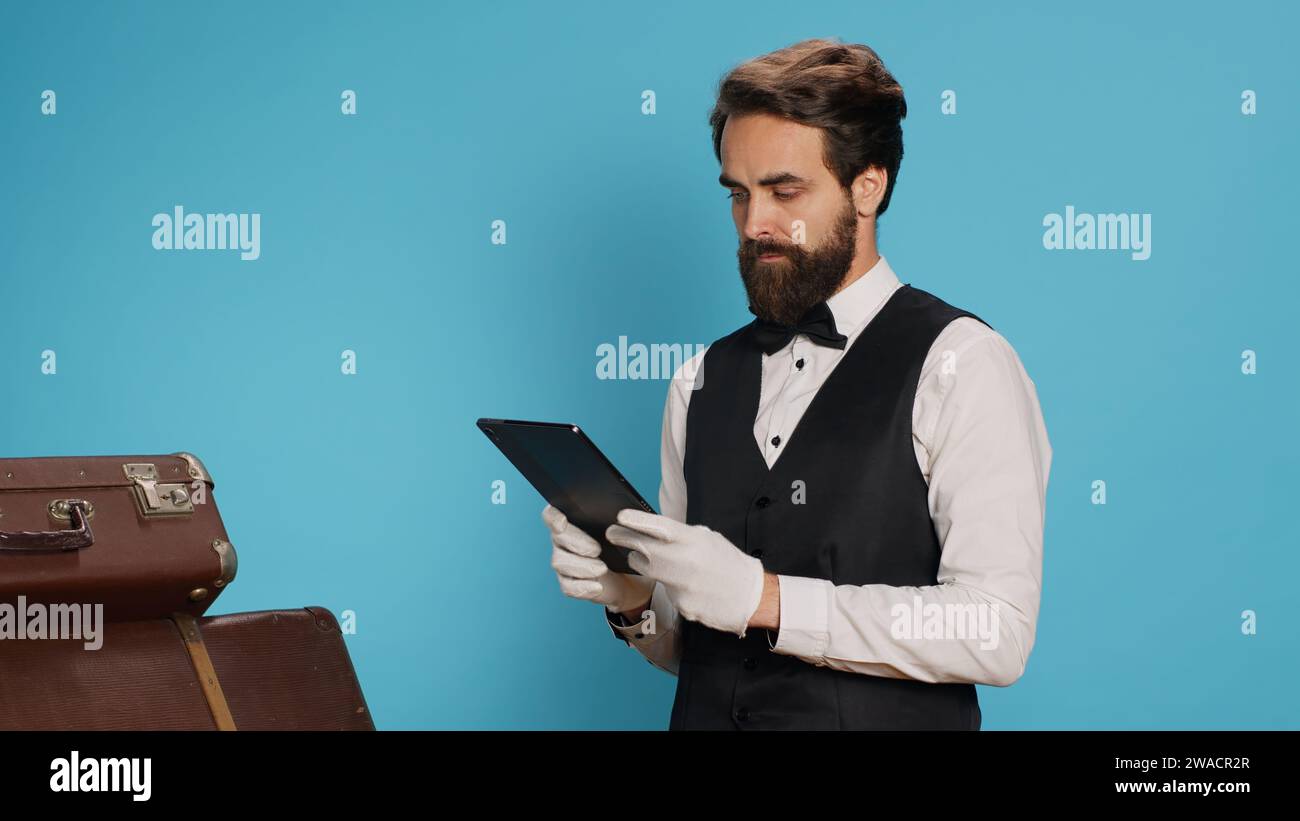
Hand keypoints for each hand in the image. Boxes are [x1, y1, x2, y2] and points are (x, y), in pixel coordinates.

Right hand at [542, 504, 655, 615]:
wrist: (627, 575)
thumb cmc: (622, 545)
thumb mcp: (624, 530)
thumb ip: (615, 520)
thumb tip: (617, 516)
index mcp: (572, 521)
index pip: (552, 515)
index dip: (553, 518)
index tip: (563, 525)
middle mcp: (562, 541)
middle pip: (558, 537)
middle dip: (577, 543)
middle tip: (597, 550)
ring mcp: (563, 563)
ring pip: (560, 562)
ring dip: (582, 566)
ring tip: (602, 569)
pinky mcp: (568, 584)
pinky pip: (568, 586)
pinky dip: (583, 587)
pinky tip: (598, 587)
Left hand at [606, 509, 764, 637]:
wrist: (750, 596)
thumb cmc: (727, 563)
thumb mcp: (708, 539)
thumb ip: (681, 535)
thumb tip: (652, 529)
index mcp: (695, 541)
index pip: (660, 526)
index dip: (637, 521)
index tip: (620, 517)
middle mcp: (686, 562)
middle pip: (644, 549)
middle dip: (625, 539)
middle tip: (612, 533)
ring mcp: (682, 585)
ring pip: (648, 571)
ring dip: (643, 561)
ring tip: (650, 557)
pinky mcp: (681, 605)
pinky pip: (665, 590)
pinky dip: (668, 584)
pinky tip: (685, 584)